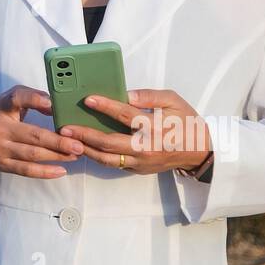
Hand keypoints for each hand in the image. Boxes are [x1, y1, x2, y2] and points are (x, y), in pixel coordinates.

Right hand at [0, 85, 83, 178]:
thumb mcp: (6, 100)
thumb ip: (29, 98)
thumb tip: (56, 105)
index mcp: (1, 107)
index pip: (16, 99)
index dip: (34, 100)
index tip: (52, 103)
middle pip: (33, 135)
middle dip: (59, 141)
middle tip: (79, 143)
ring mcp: (0, 149)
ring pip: (32, 154)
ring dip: (57, 155)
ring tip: (76, 154)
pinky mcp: (2, 165)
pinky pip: (26, 171)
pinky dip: (45, 172)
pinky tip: (61, 170)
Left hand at [57, 88, 210, 174]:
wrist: (199, 152)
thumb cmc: (185, 122)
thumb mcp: (173, 101)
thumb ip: (150, 96)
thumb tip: (126, 94)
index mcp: (156, 128)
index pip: (126, 116)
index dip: (106, 107)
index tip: (88, 99)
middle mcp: (146, 148)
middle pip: (110, 143)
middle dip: (85, 135)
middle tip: (65, 127)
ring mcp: (141, 162)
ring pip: (107, 159)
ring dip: (86, 149)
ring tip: (68, 139)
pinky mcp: (137, 169)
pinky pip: (114, 164)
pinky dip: (97, 156)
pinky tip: (83, 146)